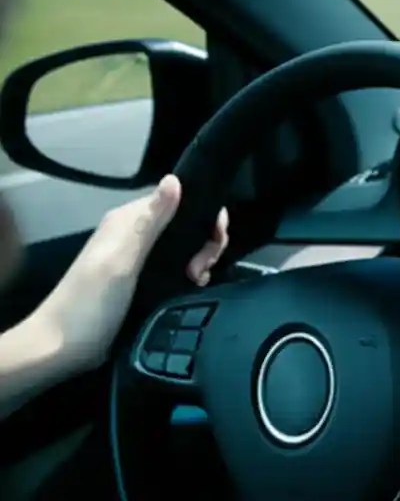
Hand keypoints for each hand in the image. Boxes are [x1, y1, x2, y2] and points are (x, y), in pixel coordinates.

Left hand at [36, 174, 227, 373]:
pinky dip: (190, 274)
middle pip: (186, 223)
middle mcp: (135, 233)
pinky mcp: (142, 281)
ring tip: (196, 281)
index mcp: (128, 220)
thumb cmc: (90, 303)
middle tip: (199, 271)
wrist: (61, 349)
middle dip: (205, 242)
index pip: (180, 200)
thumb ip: (150, 221)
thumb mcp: (122, 260)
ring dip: (199, 259)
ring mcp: (138, 258)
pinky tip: (192, 286)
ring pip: (184, 246)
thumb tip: (175, 179)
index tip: (210, 246)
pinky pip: (176, 266)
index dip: (205, 216)